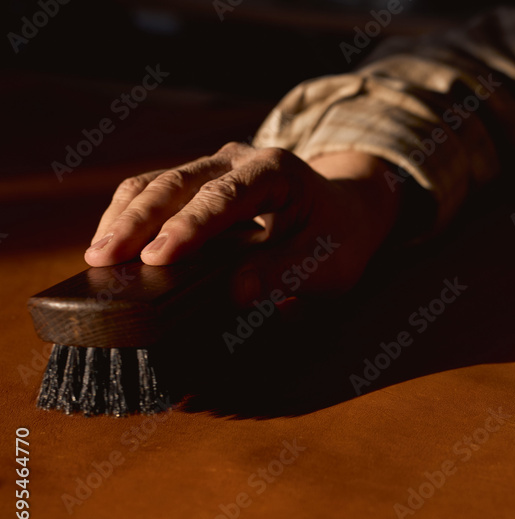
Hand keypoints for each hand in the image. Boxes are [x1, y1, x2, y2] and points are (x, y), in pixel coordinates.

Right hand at [85, 143, 402, 297]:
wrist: (346, 208)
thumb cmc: (339, 238)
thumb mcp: (330, 263)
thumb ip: (286, 273)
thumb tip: (236, 292)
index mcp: (277, 172)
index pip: (226, 198)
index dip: (190, 227)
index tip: (158, 258)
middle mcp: (239, 160)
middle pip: (179, 182)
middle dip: (140, 221)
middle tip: (106, 258)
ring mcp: (214, 165)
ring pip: (157, 180)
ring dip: (124, 216)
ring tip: (98, 255)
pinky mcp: (197, 180)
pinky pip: (153, 188)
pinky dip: (128, 214)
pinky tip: (109, 244)